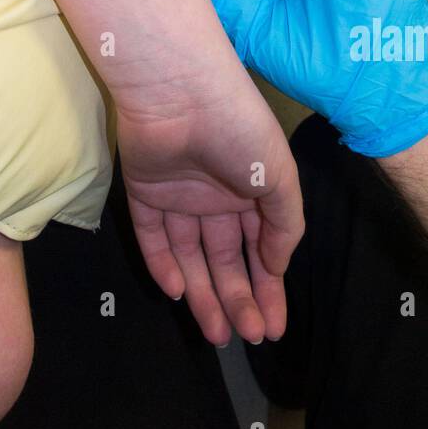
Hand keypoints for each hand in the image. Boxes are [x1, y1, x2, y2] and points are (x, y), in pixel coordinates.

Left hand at [116, 73, 302, 346]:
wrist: (181, 91)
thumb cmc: (238, 128)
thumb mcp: (279, 176)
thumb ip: (284, 225)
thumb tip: (277, 266)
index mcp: (252, 192)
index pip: (260, 250)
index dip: (268, 288)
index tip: (273, 327)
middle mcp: (216, 198)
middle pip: (226, 260)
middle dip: (238, 299)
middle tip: (247, 337)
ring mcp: (178, 197)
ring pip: (190, 256)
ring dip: (204, 294)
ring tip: (218, 332)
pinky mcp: (143, 193)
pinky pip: (153, 238)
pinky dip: (164, 266)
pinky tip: (179, 292)